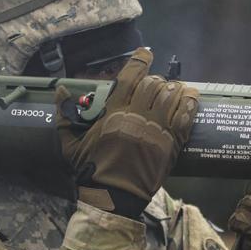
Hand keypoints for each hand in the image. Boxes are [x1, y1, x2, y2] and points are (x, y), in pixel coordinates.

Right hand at [55, 47, 198, 216]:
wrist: (113, 196)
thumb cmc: (91, 170)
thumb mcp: (71, 144)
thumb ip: (65, 115)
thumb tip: (60, 91)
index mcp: (114, 113)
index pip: (130, 77)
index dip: (140, 61)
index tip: (146, 53)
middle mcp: (137, 116)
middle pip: (152, 84)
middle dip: (155, 80)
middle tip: (155, 85)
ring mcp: (157, 129)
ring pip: (171, 95)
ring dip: (173, 88)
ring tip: (173, 88)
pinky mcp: (171, 143)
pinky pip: (186, 115)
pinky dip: (190, 102)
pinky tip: (190, 95)